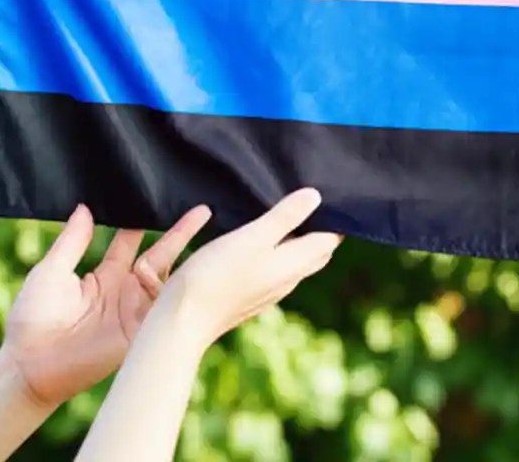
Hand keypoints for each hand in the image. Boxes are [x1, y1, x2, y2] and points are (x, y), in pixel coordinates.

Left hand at [1, 204, 212, 406]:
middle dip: (182, 232)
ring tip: (206, 226)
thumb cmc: (33, 319)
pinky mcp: (143, 328)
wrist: (32, 364)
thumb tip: (85, 207)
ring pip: (170, 275)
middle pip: (160, 254)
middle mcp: (126, 290)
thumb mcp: (51, 271)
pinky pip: (169, 303)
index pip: (130, 240)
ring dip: (188, 253)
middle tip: (203, 208)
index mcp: (104, 275)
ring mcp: (138, 309)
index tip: (152, 197)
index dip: (140, 220)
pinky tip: (198, 266)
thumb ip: (72, 241)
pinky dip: (182, 286)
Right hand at [151, 188, 341, 350]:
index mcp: (293, 265)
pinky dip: (276, 252)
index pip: (328, 241)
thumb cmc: (217, 276)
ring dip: (299, 241)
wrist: (183, 322)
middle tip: (316, 204)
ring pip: (294, 262)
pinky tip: (258, 242)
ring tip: (290, 215)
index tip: (333, 198)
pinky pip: (273, 270)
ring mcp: (267, 291)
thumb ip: (285, 217)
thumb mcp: (252, 238)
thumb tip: (316, 196)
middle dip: (322, 230)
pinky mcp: (249, 296)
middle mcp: (286, 280)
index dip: (335, 220)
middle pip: (316, 253)